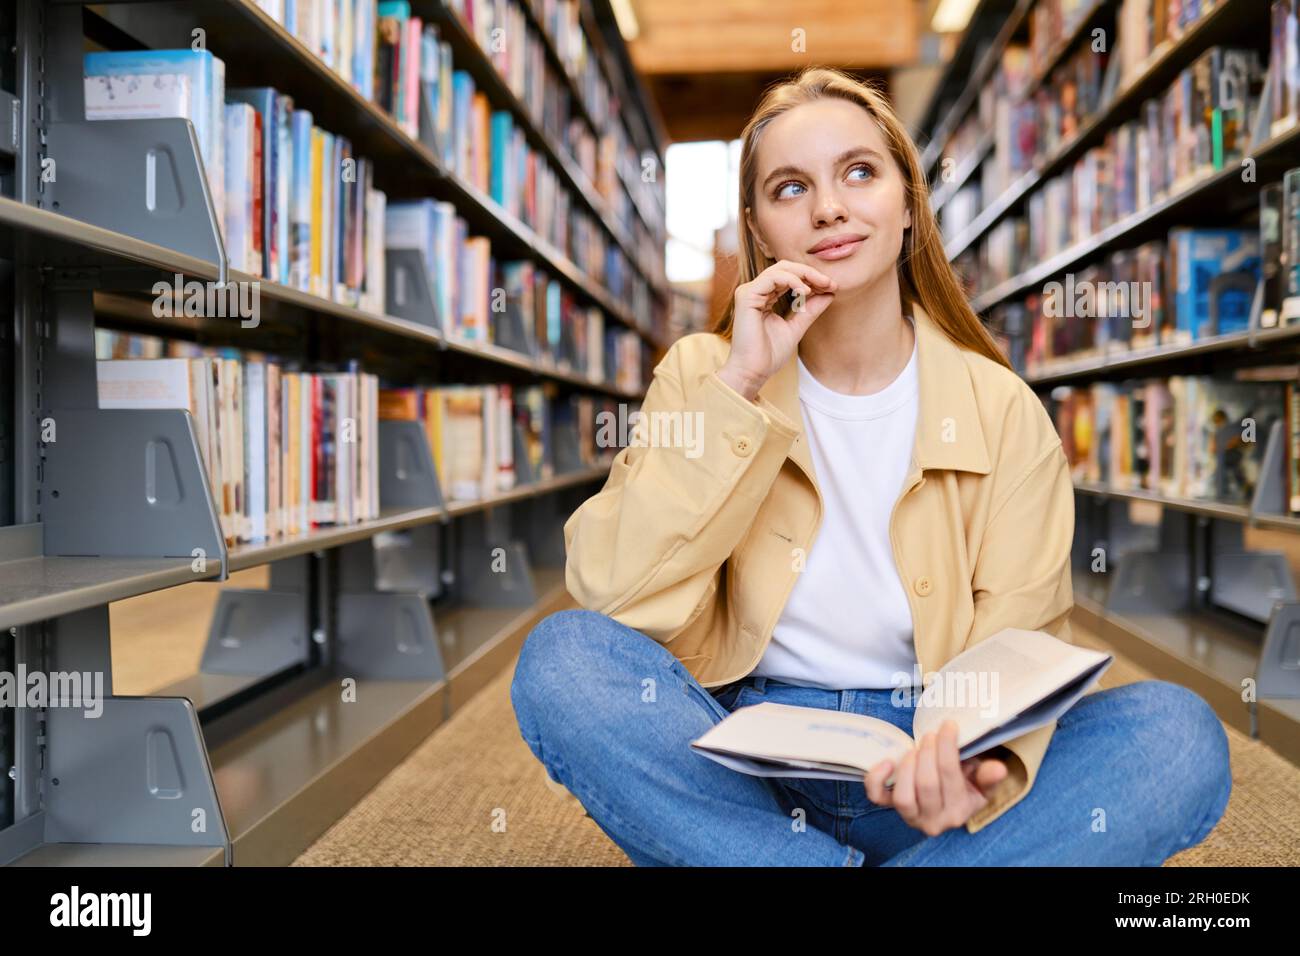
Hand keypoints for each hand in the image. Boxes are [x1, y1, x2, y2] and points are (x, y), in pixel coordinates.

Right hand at [718, 259, 836, 399]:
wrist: (752, 372)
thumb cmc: (769, 355)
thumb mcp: (796, 328)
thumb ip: (810, 310)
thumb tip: (829, 294)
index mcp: (764, 297)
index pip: (789, 277)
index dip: (811, 279)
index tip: (831, 287)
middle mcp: (755, 291)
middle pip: (785, 268)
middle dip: (810, 273)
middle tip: (830, 283)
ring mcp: (749, 292)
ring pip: (780, 269)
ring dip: (804, 274)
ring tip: (821, 285)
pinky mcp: (746, 296)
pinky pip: (772, 278)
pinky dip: (792, 280)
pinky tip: (805, 291)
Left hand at [862, 720, 1009, 836]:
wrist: (945, 801)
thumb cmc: (964, 786)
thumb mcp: (981, 783)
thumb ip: (988, 776)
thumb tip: (999, 769)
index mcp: (959, 811)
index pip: (951, 776)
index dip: (947, 747)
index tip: (948, 725)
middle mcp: (934, 821)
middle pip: (927, 785)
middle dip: (928, 753)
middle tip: (930, 735)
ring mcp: (910, 816)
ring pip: (904, 796)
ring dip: (908, 766)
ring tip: (915, 749)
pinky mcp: (891, 809)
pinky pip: (877, 797)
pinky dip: (876, 779)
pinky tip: (887, 761)